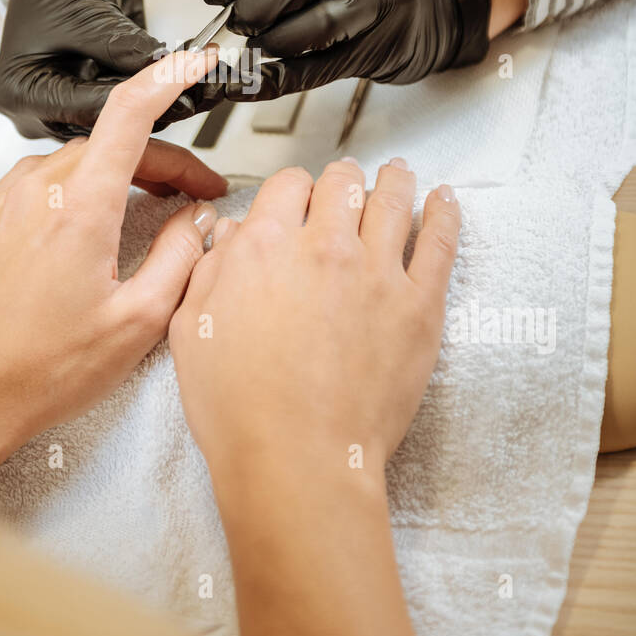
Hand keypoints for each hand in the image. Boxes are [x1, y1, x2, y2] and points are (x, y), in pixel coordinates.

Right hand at [0, 0, 222, 136]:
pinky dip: (162, 86)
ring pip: (125, 115)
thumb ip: (123, 48)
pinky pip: (134, 98)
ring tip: (207, 78)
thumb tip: (167, 71)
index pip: (87, 109)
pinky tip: (194, 73)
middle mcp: (42, 106)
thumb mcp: (85, 12)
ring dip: (168, 97)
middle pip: (106, 120)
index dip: (139, 99)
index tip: (180, 84)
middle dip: (158, 103)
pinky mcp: (98, 88)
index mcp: (22, 92)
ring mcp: (72, 99)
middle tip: (203, 84)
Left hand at [0, 48, 223, 490]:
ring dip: (119, 178)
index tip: (196, 63)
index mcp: (79, 207)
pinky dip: (77, 194)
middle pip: (112, 145)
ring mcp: (3, 203)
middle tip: (197, 198)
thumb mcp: (138, 322)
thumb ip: (180, 257)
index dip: (168, 78)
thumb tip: (198, 218)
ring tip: (149, 216)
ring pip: (76, 164)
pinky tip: (92, 234)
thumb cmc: (42, 371)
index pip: (129, 113)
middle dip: (163, 162)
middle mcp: (36, 191)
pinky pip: (41, 187)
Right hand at [169, 156, 458, 635]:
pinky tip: (444, 201)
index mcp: (264, 246)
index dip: (294, 190)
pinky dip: (443, 213)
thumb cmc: (240, 408)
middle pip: (342, 183)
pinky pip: (439, 241)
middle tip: (347, 188)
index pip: (288, 184)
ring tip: (399, 174)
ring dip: (395, 180)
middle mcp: (323, 246)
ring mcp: (377, 272)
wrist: (298, 460)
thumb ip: (210, 270)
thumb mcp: (191, 329)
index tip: (300, 201)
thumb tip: (228, 236)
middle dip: (342, 182)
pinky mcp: (419, 304)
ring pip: (393, 198)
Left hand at [201, 0, 492, 98]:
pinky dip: (277, 78)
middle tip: (238, 20)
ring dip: (270, 42)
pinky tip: (250, 82)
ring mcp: (381, 1)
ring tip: (256, 45)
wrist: (436, 3)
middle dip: (254, 6)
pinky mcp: (382, 46)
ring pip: (313, 27)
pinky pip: (320, 68)